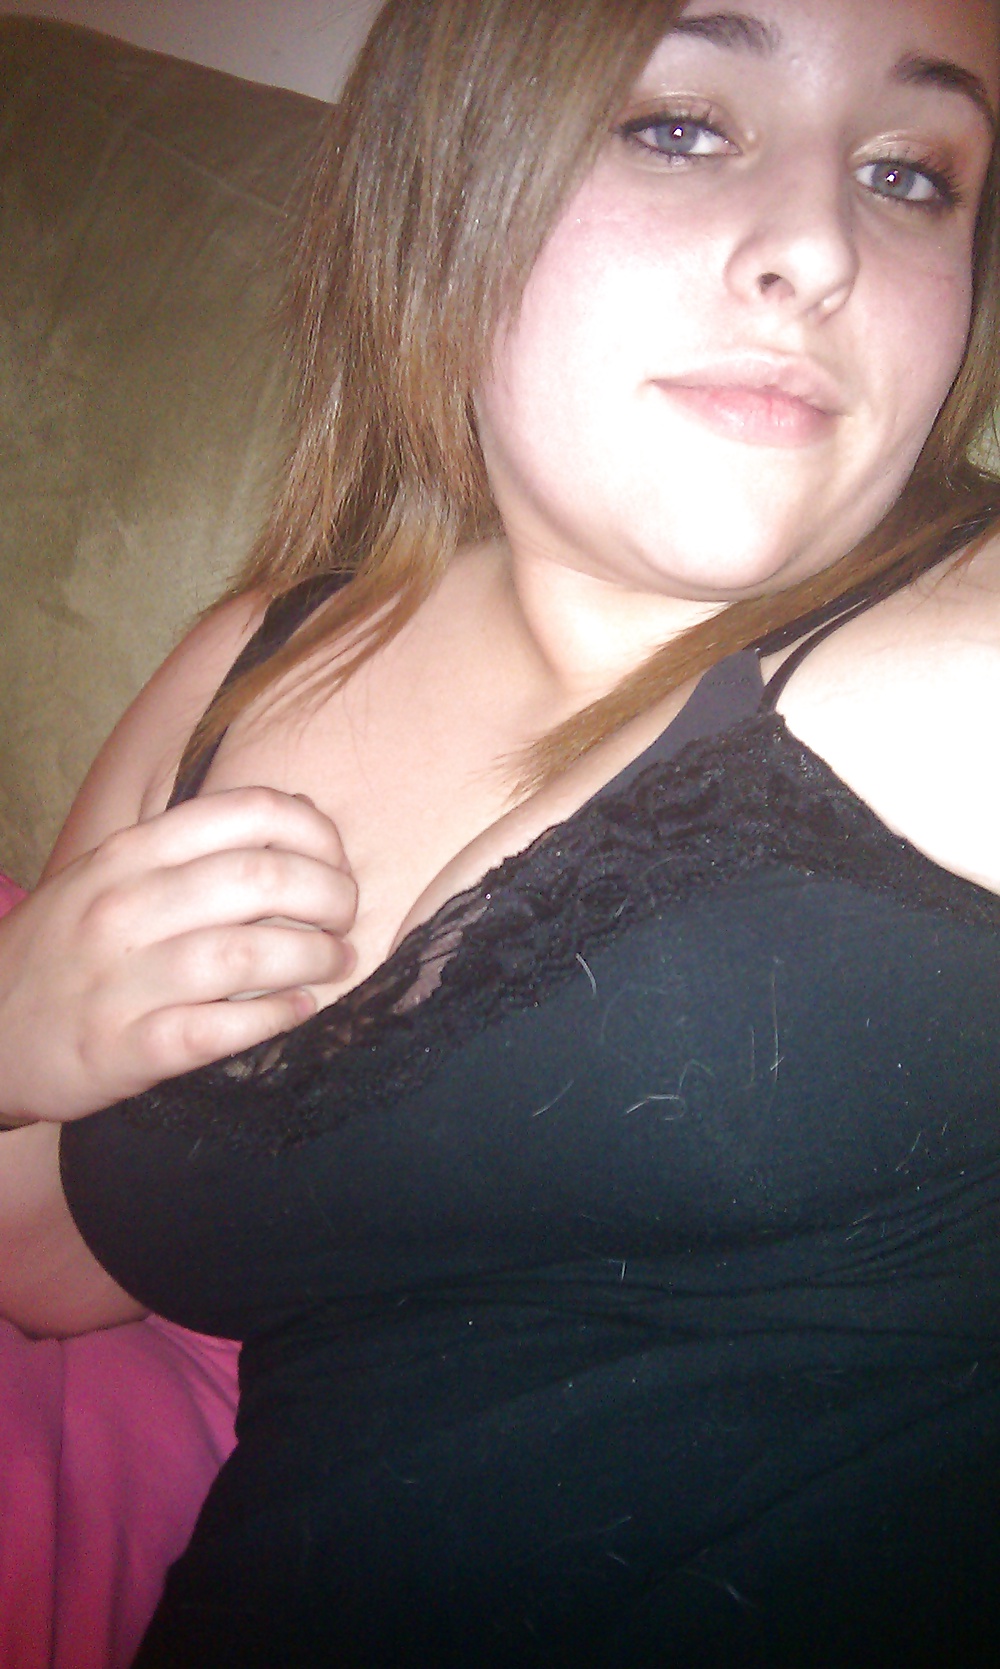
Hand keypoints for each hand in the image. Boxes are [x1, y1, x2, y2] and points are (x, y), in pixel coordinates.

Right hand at [0, 788, 356, 1122]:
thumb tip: (289, 822)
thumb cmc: (63, 949)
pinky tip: (301, 1009)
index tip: (335, 857)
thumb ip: (185, 851)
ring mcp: (125, 981)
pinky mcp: (128, 1050)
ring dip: (316, 956)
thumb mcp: (105, 876)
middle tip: (345, 916)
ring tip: (335, 961)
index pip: (246, 813)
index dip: (313, 830)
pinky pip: (223, 1029)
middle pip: (263, 880)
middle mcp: (126, 909)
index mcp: (129, 855)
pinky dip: (277, 1016)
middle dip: (330, 895)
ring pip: (251, 953)